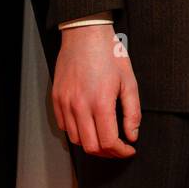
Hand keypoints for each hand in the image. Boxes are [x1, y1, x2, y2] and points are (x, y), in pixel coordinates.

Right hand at [52, 24, 141, 157]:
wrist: (85, 34)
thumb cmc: (109, 54)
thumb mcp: (129, 81)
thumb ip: (132, 112)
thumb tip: (132, 135)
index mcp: (100, 103)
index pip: (108, 142)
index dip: (121, 151)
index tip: (128, 149)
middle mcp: (79, 106)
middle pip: (90, 147)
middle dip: (107, 153)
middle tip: (118, 148)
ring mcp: (65, 103)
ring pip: (76, 139)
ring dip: (92, 144)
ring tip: (104, 138)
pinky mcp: (56, 99)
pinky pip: (64, 126)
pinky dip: (77, 132)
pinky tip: (88, 126)